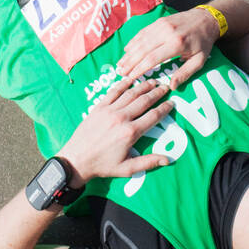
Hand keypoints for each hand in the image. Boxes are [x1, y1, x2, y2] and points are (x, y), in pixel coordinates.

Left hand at [59, 80, 173, 184]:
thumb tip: (168, 160)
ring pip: (130, 94)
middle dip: (157, 93)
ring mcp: (109, 111)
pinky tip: (131, 79)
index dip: (164, 108)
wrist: (77, 159)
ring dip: (143, 86)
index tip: (172, 103)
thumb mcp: (127, 169)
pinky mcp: (98, 107)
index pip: (153, 116)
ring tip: (153, 81)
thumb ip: (148, 162)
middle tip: (166, 87)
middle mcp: (121, 118)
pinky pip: (113, 92)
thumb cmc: (103, 165)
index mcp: (130, 133)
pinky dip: (123, 84)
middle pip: (144, 101)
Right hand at [116, 9, 218, 89]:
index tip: (130, 78)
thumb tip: (171, 87)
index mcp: (176, 44)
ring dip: (129, 53)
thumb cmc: (203, 42)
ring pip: (140, 40)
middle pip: (142, 49)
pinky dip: (133, 41)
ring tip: (120, 64)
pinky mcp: (159, 21)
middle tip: (120, 73)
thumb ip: (185, 73)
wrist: (206, 19)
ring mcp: (161, 25)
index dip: (139, 69)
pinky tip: (127, 50)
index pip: (152, 58)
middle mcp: (166, 33)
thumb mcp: (199, 60)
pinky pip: (143, 32)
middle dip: (130, 62)